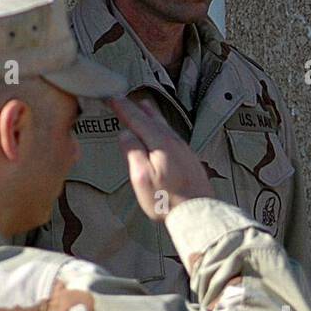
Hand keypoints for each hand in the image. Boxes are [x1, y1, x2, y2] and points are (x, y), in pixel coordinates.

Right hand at [111, 95, 211, 218]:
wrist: (197, 212)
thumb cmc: (168, 200)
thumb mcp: (142, 177)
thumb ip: (133, 152)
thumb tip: (125, 134)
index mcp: (160, 143)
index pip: (137, 119)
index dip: (123, 108)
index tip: (112, 98)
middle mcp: (174, 142)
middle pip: (153, 118)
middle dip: (137, 107)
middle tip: (127, 99)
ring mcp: (184, 150)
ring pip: (164, 125)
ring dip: (152, 115)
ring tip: (145, 108)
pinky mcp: (190, 159)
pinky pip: (172, 136)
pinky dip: (162, 128)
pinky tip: (162, 133)